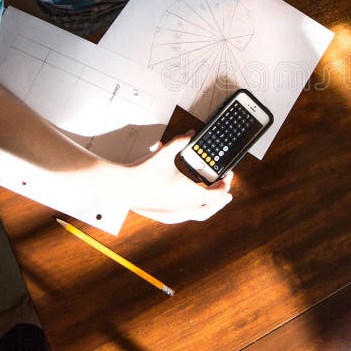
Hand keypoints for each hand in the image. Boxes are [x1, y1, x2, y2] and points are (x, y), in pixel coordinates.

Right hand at [113, 132, 233, 222]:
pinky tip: (193, 205)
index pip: (217, 193)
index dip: (225, 185)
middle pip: (212, 207)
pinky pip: (188, 216)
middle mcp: (186, 207)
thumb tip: (191, 133)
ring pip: (201, 215)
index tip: (226, 177)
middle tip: (227, 190)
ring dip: (211, 207)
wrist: (123, 188)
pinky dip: (196, 210)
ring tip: (216, 201)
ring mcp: (176, 215)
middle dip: (222, 198)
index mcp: (190, 193)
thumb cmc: (144, 172)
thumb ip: (180, 141)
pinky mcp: (167, 218)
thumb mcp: (165, 153)